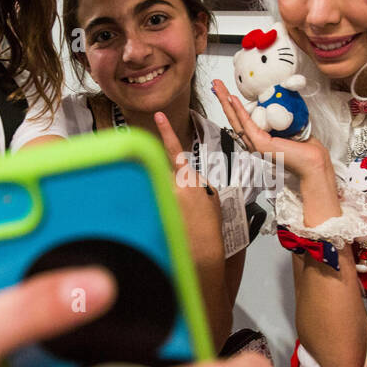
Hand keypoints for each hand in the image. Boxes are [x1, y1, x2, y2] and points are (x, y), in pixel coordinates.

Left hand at [154, 111, 223, 269]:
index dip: (166, 131)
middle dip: (172, 183)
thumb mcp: (211, 197)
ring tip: (182, 216)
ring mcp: (162, 198)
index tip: (159, 116)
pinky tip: (176, 221)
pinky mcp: (155, 209)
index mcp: (189, 180)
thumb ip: (197, 181)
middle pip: (164, 173)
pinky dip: (163, 208)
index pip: (175, 150)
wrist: (202, 250)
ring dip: (168, 197)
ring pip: (160, 186)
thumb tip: (186, 177)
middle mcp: (173, 186)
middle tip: (182, 202)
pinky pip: (155, 200)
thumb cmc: (210, 225)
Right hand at [212, 79, 329, 183]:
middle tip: (215, 84)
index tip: (226, 90)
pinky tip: (231, 99)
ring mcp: (255, 144)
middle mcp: (254, 141)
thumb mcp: (287, 124)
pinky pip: (246, 124)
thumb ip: (277, 115)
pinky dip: (238, 110)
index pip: (241, 119)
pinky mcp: (260, 144)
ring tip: (217, 87)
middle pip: (233, 117)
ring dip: (226, 101)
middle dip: (223, 99)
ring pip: (235, 119)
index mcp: (258, 138)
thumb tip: (275, 101)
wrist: (312, 161)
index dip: (232, 104)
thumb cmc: (304, 147)